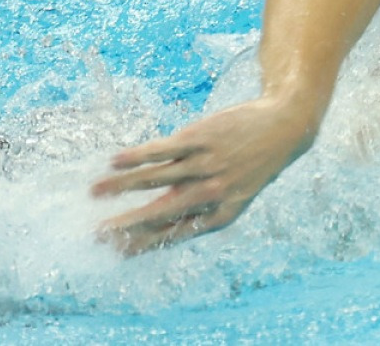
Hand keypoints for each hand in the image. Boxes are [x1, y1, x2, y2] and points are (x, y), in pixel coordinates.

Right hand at [91, 95, 317, 255]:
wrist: (284, 128)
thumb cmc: (249, 167)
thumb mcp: (231, 196)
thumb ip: (194, 210)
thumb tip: (152, 227)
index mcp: (220, 216)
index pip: (173, 235)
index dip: (142, 244)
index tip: (114, 251)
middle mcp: (212, 193)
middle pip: (160, 213)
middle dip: (126, 225)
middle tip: (96, 234)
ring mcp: (206, 165)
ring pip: (155, 179)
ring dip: (122, 186)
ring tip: (95, 192)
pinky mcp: (201, 139)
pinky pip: (163, 150)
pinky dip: (138, 157)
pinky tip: (115, 161)